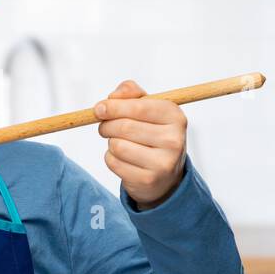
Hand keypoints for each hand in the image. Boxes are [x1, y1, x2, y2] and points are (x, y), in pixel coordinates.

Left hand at [94, 79, 186, 209]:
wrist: (165, 175)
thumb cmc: (152, 133)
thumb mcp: (148, 108)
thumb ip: (130, 93)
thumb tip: (112, 97)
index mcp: (175, 116)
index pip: (138, 106)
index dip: (113, 106)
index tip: (99, 109)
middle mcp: (173, 140)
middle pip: (124, 126)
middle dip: (107, 125)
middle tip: (105, 127)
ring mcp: (163, 162)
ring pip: (116, 145)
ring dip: (110, 142)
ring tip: (119, 143)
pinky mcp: (147, 180)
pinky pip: (113, 162)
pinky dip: (111, 158)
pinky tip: (123, 159)